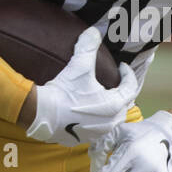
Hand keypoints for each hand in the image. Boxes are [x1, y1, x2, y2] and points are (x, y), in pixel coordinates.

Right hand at [26, 28, 138, 146]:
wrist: (41, 114)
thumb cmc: (64, 91)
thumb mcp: (79, 66)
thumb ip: (88, 47)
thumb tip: (94, 31)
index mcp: (114, 105)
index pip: (130, 88)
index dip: (128, 74)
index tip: (121, 66)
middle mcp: (109, 123)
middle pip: (123, 106)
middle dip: (122, 93)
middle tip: (116, 82)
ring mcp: (96, 134)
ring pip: (110, 120)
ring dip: (110, 109)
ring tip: (103, 97)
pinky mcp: (81, 139)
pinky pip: (95, 129)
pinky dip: (95, 120)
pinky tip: (87, 112)